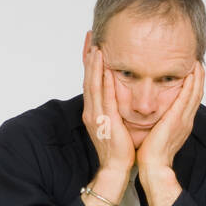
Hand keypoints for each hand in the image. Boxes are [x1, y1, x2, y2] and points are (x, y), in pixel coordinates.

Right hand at [82, 46, 133, 174]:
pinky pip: (104, 98)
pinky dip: (104, 82)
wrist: (115, 168)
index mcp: (93, 111)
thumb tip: (118, 96)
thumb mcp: (113, 124)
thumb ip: (112, 108)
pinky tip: (106, 69)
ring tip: (96, 46)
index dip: (90, 62)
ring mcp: (96, 116)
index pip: (90, 81)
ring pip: (93, 86)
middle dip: (89, 56)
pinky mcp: (106, 122)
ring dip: (94, 65)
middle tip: (90, 36)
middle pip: (88, 78)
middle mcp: (91, 111)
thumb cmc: (118, 149)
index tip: (92, 43)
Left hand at [136, 60, 203, 171]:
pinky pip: (186, 97)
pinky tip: (191, 73)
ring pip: (195, 94)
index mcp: (182, 124)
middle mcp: (186, 120)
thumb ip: (161, 123)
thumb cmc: (152, 154)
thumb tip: (157, 117)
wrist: (154, 166)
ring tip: (198, 63)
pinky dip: (191, 84)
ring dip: (198, 77)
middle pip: (197, 95)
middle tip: (199, 63)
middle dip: (199, 78)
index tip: (193, 74)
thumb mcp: (159, 134)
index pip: (191, 101)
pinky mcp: (177, 119)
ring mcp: (184, 120)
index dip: (194, 86)